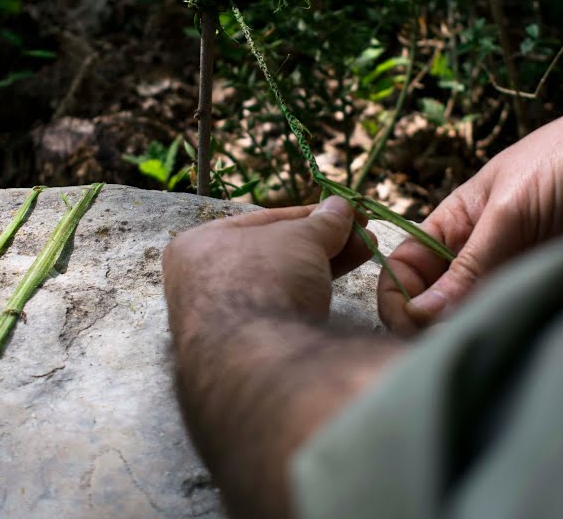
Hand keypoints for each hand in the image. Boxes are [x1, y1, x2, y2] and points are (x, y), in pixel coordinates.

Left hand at [163, 195, 373, 339]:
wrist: (258, 356)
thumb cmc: (265, 279)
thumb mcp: (299, 239)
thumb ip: (321, 223)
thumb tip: (340, 207)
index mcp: (196, 247)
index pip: (260, 222)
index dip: (306, 215)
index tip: (342, 212)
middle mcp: (199, 284)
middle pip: (273, 254)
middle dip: (321, 243)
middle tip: (361, 234)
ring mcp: (220, 321)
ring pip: (281, 285)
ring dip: (325, 266)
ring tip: (366, 250)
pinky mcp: (245, 350)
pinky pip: (281, 312)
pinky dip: (311, 296)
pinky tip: (341, 283)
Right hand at [380, 73, 562, 335]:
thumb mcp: (510, 210)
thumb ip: (468, 266)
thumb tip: (421, 315)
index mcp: (453, 223)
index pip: (405, 269)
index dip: (398, 296)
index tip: (412, 320)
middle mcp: (478, 254)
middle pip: (434, 303)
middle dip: (431, 324)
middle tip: (449, 337)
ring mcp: (513, 275)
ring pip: (474, 317)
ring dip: (473, 329)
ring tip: (488, 331)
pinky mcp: (546, 290)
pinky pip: (515, 319)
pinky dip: (509, 329)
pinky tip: (515, 331)